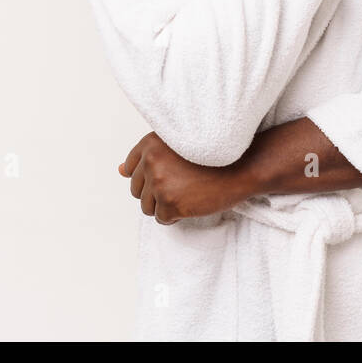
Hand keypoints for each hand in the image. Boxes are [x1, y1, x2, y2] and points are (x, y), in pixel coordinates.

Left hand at [117, 132, 253, 224]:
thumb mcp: (176, 148)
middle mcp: (151, 161)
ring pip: (147, 207)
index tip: (166, 176)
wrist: (242, 167)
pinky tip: (192, 202)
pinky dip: (176, 216)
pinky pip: (162, 218)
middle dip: (156, 193)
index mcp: (151, 143)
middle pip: (137, 190)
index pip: (130, 168)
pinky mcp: (170, 203)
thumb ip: (146, 157)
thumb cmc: (212, 157)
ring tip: (188, 193)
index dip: (148, 177)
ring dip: (165, 205)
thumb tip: (119, 171)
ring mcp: (159, 183)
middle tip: (182, 185)